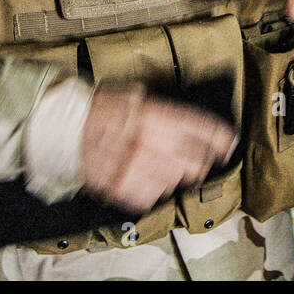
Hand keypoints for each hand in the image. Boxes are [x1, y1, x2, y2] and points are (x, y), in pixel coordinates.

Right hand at [80, 83, 236, 215]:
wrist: (64, 129)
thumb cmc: (99, 108)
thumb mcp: (136, 97)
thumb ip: (165, 114)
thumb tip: (191, 126)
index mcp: (159, 116)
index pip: (205, 130)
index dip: (222, 139)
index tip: (229, 144)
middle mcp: (155, 144)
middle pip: (198, 162)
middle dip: (201, 160)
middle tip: (195, 158)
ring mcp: (141, 170)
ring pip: (179, 181)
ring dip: (176, 174)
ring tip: (159, 164)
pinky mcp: (127, 190)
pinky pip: (155, 196)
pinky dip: (154, 189)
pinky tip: (143, 176)